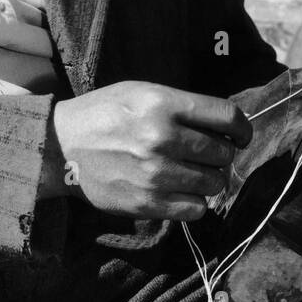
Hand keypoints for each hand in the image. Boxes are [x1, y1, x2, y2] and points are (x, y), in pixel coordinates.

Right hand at [50, 82, 250, 221]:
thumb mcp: (140, 92)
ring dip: (208, 180)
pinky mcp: (147, 203)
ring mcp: (155, 173)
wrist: (59, 147)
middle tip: (206, 155)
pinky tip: (179, 191)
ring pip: (214, 184)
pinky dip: (194, 202)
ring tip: (190, 173)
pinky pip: (196, 209)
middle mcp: (161, 137)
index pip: (227, 117)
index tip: (240, 136)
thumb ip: (181, 105)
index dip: (242, 129)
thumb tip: (226, 127)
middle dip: (221, 155)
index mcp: (161, 103)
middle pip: (223, 153)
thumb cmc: (103, 114)